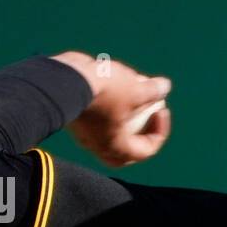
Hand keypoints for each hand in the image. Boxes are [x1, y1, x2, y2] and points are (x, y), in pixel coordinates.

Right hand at [50, 51, 171, 166]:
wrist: (61, 77)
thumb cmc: (103, 90)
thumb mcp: (135, 90)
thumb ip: (153, 91)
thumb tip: (164, 86)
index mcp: (115, 148)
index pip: (146, 149)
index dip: (160, 130)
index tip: (162, 108)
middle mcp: (98, 145)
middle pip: (127, 144)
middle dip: (141, 128)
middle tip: (149, 109)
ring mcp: (84, 131)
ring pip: (111, 125)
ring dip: (125, 108)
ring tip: (132, 84)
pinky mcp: (75, 115)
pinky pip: (97, 112)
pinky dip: (109, 99)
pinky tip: (113, 77)